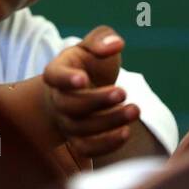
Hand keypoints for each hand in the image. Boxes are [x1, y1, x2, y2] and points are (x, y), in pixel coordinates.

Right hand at [41, 25, 138, 158]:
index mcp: (57, 71)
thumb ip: (103, 38)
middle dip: (97, 101)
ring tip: (135, 110)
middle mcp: (58, 99)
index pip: (53, 76)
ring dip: (109, 121)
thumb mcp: (94, 44)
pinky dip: (105, 144)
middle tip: (123, 92)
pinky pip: (86, 149)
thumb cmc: (88, 63)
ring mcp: (66, 121)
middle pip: (70, 105)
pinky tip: (126, 132)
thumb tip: (116, 44)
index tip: (83, 79)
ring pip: (80, 128)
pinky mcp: (78, 140)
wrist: (82, 89)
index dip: (65, 79)